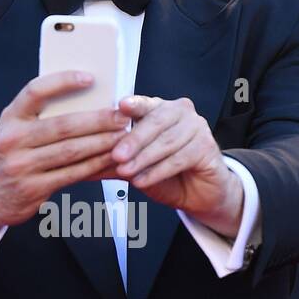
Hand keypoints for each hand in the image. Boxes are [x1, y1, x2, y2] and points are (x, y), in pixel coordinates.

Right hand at [0, 72, 128, 252]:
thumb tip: (84, 103)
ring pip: (71, 151)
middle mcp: (13, 139)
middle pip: (63, 125)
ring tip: (122, 137)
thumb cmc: (6, 157)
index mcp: (10, 118)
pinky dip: (94, 166)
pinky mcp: (33, 189)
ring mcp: (22, 166)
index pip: (36, 91)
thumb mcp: (12, 131)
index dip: (63, 82)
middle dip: (98, 120)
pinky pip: (71, 174)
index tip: (90, 78)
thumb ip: (38, 118)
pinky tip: (109, 160)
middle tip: (122, 116)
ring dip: (101, 143)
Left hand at [109, 94, 244, 236]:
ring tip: (126, 172)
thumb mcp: (138, 166)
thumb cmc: (168, 175)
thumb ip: (120, 159)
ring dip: (143, 159)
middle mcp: (181, 113)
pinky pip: (179, 158)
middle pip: (155, 122)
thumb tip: (91, 159)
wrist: (198, 194)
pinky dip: (158, 171)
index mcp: (161, 109)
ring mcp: (197, 127)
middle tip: (117, 155)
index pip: (146, 103)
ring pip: (166, 142)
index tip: (120, 106)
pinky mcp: (207, 147)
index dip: (134, 104)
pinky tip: (143, 180)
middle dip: (133, 140)